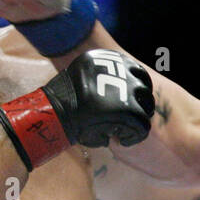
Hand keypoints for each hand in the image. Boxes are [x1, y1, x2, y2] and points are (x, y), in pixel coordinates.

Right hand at [0, 49, 154, 169]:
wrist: (52, 116)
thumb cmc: (63, 105)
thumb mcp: (83, 84)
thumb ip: (102, 86)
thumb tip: (122, 96)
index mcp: (106, 58)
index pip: (134, 72)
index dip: (132, 92)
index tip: (121, 107)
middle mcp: (118, 68)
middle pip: (144, 87)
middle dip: (139, 106)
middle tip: (124, 122)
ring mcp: (125, 88)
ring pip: (146, 107)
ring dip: (138, 120)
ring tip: (123, 132)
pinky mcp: (127, 110)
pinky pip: (142, 125)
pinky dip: (134, 136)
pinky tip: (120, 142)